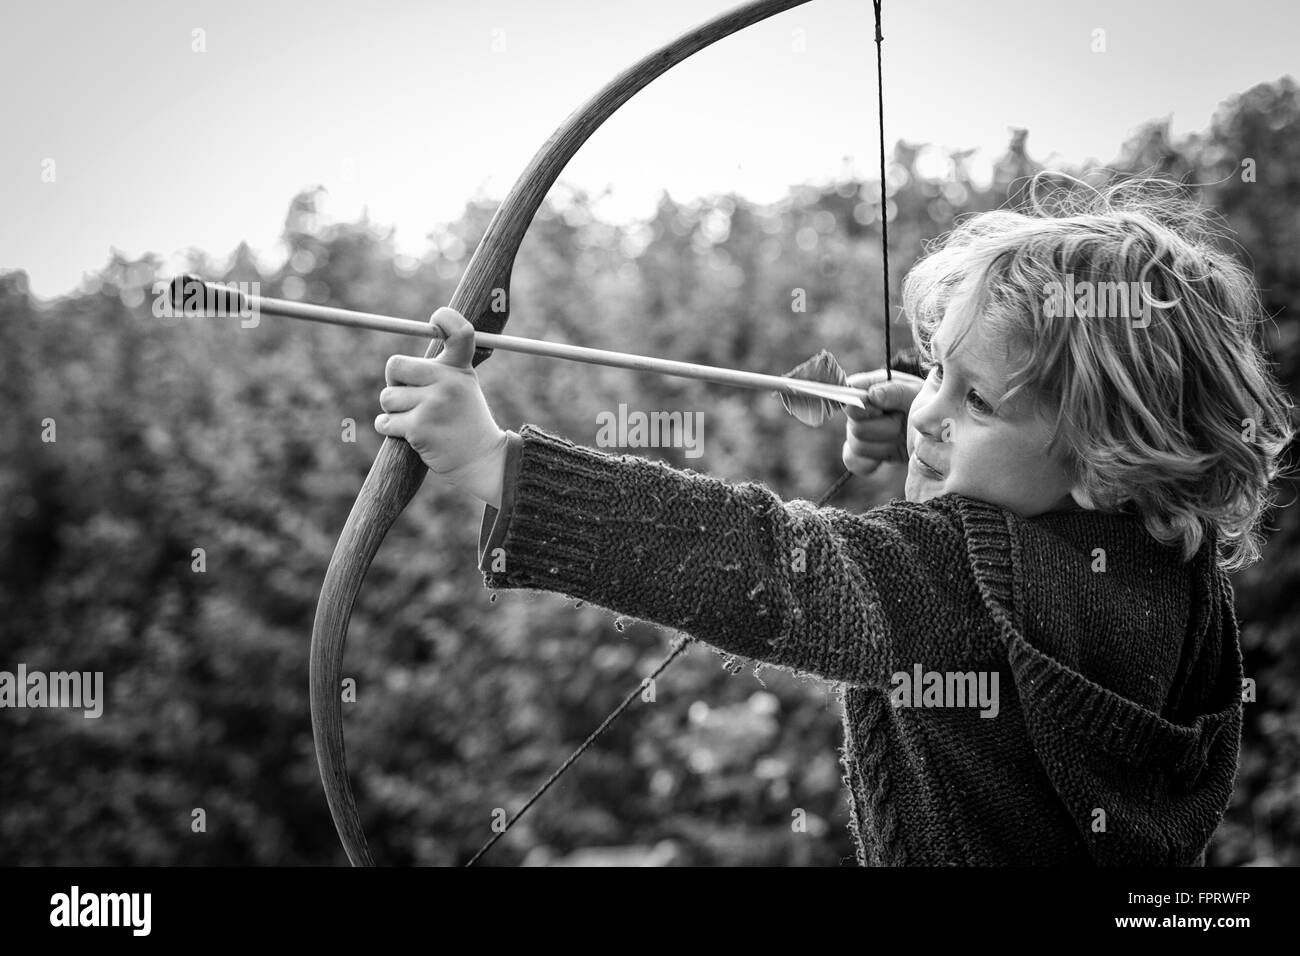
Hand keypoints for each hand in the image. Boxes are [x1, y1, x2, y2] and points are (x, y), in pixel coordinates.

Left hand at [375, 307, 507, 505]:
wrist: (481, 460)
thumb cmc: (465, 422)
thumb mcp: (464, 387)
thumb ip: (441, 370)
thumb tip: (396, 364)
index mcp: (460, 369)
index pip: (460, 332)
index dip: (446, 318)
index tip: (436, 319)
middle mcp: (449, 382)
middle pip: (395, 365)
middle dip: (394, 383)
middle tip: (407, 396)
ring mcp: (434, 404)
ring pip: (387, 397)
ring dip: (393, 411)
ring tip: (414, 420)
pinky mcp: (420, 428)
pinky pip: (385, 421)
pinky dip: (389, 428)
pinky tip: (409, 435)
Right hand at [841, 369, 924, 475]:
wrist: (939, 436)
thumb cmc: (929, 407)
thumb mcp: (918, 394)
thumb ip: (896, 391)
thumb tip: (871, 396)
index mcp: (869, 387)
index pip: (849, 395)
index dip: (863, 407)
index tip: (881, 410)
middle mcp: (859, 409)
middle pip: (855, 426)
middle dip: (885, 428)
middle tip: (902, 423)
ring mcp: (858, 432)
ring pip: (857, 446)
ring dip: (886, 445)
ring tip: (902, 438)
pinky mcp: (864, 454)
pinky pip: (855, 462)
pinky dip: (872, 462)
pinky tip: (888, 454)